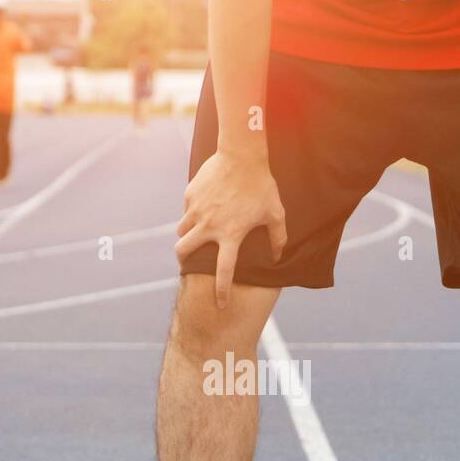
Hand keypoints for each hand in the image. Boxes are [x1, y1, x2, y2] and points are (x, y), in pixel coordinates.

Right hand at [175, 149, 286, 308]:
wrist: (242, 154)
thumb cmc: (262, 186)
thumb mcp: (275, 213)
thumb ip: (278, 238)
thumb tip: (277, 257)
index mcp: (231, 235)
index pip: (224, 271)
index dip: (221, 291)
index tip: (220, 305)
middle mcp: (210, 226)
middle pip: (184, 252)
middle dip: (183, 261)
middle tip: (187, 261)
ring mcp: (197, 210)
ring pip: (181, 231)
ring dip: (186, 235)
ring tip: (196, 232)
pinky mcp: (190, 195)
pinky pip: (187, 209)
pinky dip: (192, 212)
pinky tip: (204, 206)